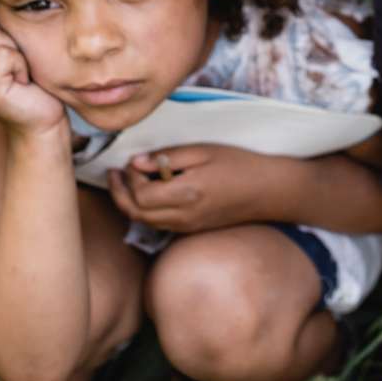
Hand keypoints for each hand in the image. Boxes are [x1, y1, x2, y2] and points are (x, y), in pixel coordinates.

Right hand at [0, 14, 66, 137]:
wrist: (40, 117)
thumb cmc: (28, 78)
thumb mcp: (6, 47)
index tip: (6, 55)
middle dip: (8, 40)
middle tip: (13, 67)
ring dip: (16, 53)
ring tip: (16, 74)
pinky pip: (6, 54)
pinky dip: (21, 64)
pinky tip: (20, 83)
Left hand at [108, 145, 291, 234]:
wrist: (267, 190)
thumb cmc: (238, 164)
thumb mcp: (203, 151)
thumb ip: (168, 157)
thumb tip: (136, 163)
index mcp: (185, 194)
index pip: (141, 196)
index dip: (128, 179)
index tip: (129, 162)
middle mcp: (183, 216)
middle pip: (137, 215)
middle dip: (120, 194)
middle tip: (114, 174)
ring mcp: (187, 226)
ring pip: (146, 223)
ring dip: (131, 204)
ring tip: (128, 181)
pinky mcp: (192, 229)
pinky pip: (160, 224)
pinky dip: (147, 210)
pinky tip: (151, 192)